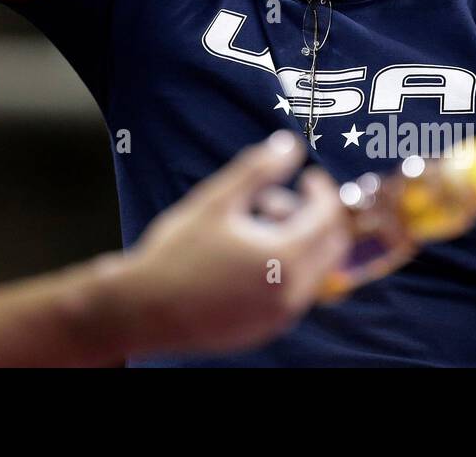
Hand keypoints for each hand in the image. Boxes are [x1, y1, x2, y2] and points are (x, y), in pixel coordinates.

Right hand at [122, 130, 351, 355]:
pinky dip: (285, 267)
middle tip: (273, 200)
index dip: (322, 191)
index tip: (306, 177)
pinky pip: (293, 292)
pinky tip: (245, 255)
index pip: (328, 218)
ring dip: (296, 241)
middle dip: (312, 216)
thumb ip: (258, 170)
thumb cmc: (177, 253)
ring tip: (250, 225)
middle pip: (330, 246)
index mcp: (286, 258)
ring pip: (312, 270)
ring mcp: (280, 316)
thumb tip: (290, 145)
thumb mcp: (217, 201)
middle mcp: (292, 293)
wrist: (145, 309)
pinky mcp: (266, 329)